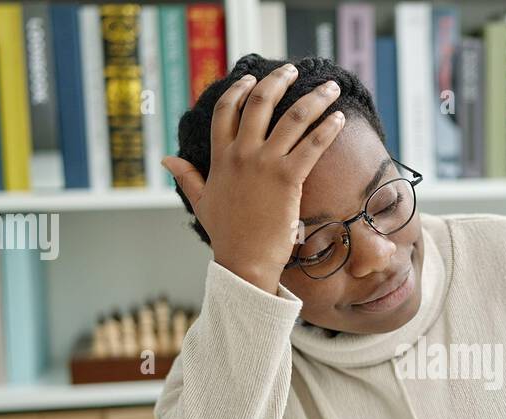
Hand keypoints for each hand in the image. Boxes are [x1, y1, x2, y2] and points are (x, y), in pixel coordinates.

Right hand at [162, 64, 346, 293]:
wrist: (244, 262)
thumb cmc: (226, 235)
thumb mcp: (201, 201)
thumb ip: (186, 176)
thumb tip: (167, 160)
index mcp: (220, 157)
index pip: (226, 110)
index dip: (239, 90)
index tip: (253, 78)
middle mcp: (241, 154)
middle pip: (259, 103)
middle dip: (278, 80)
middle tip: (293, 69)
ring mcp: (264, 164)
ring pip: (292, 118)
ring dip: (314, 98)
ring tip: (330, 87)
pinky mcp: (287, 178)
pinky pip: (312, 145)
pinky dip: (327, 129)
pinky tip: (339, 119)